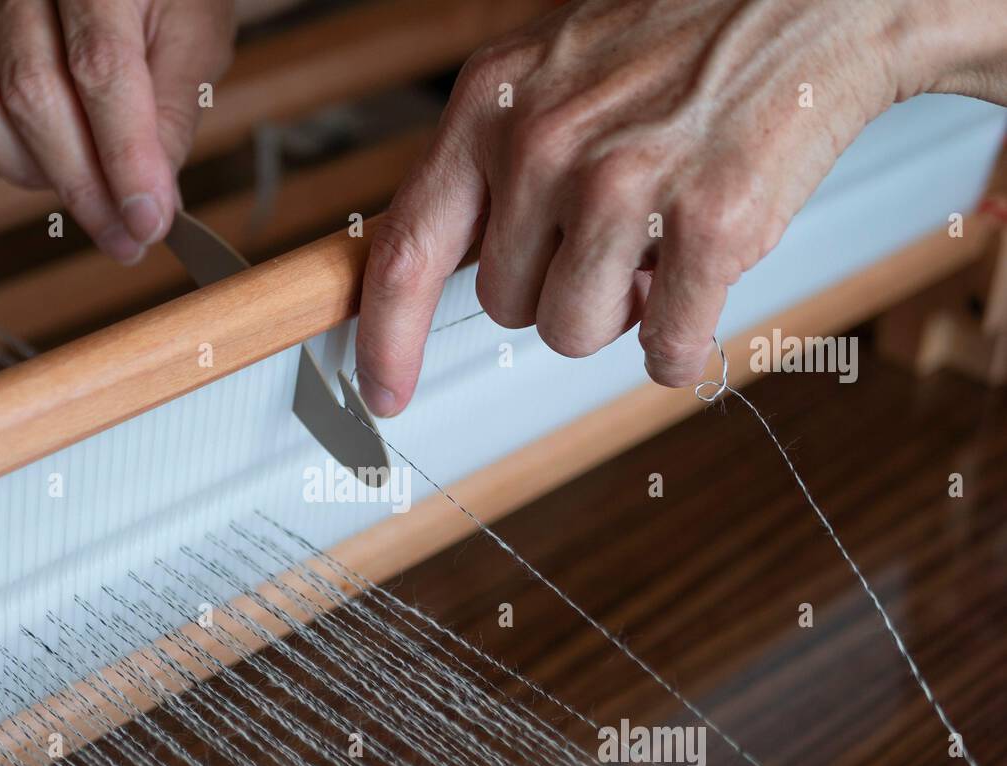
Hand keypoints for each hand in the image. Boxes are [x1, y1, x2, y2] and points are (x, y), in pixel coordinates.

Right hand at [0, 0, 235, 262]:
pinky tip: (21, 160)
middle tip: (124, 235)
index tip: (146, 221)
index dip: (124, 157)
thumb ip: (171, 114)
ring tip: (81, 179)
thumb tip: (150, 204)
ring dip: (29, 170)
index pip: (99, 66)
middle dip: (82, 185)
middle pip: (29, 94)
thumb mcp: (192, 37)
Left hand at [354, 0, 990, 415]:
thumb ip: (490, 168)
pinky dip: (681, 341)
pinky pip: (665, 346)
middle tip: (614, 230)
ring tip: (659, 240)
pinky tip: (703, 281)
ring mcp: (625, 183)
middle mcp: (544, 144)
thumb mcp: (549, 75)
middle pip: (506, 307)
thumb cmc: (677, 43)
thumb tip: (439, 272)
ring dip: (618, 311)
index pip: (405, 252)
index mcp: (490, 107)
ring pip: (573, 334)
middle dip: (557, 288)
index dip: (387, 340)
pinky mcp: (710, 222)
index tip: (384, 393)